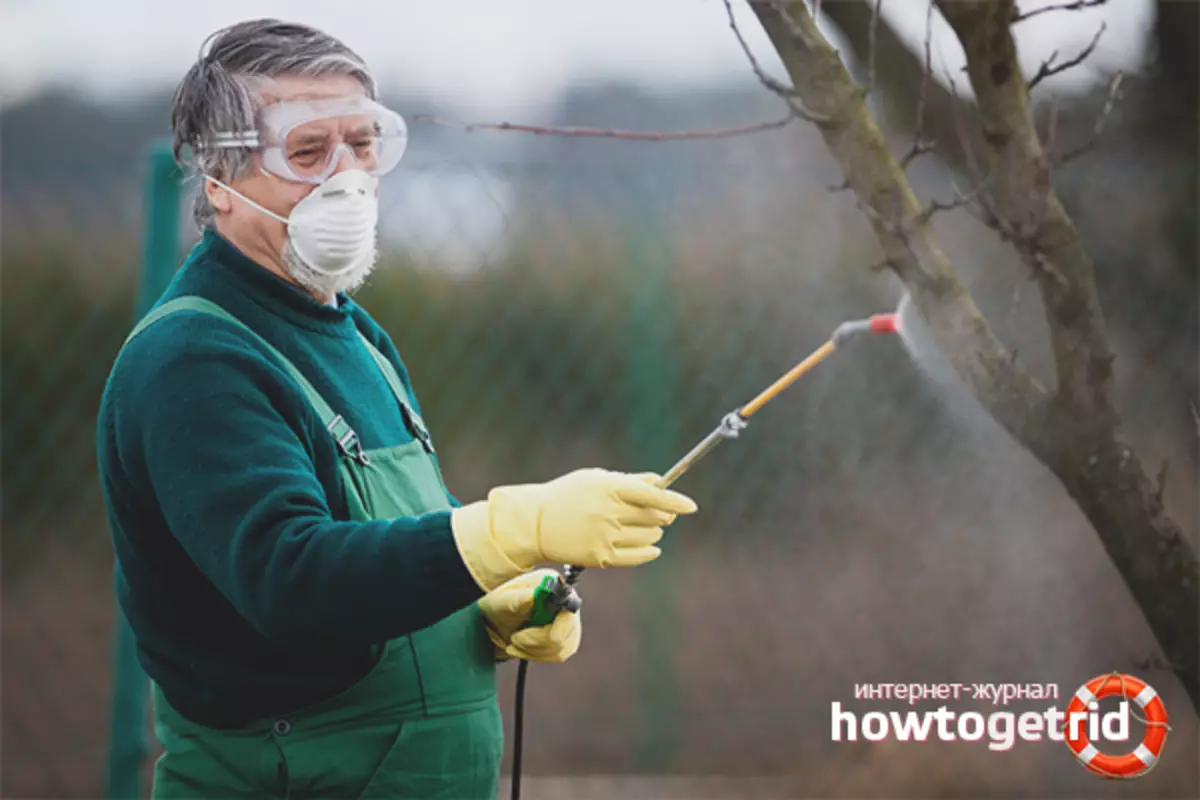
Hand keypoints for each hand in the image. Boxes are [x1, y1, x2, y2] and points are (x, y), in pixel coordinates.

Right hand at [451, 468, 697, 590]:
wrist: (536, 523)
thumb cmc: (569, 495)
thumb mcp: (596, 479)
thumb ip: (630, 481)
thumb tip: (659, 482)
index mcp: (609, 488)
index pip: (652, 495)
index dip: (675, 501)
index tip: (691, 507)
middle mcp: (609, 512)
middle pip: (654, 517)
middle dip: (662, 515)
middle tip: (660, 513)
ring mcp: (605, 536)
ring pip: (650, 537)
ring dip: (653, 532)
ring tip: (642, 527)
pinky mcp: (602, 557)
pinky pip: (639, 557)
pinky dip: (649, 551)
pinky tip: (651, 547)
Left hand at [478, 569, 580, 662]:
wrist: (498, 616)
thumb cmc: (501, 603)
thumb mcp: (503, 599)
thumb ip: (517, 599)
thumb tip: (532, 596)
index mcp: (554, 586)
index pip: (566, 611)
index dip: (547, 627)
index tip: (521, 634)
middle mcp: (567, 603)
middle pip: (562, 635)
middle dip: (534, 642)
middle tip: (514, 638)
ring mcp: (569, 622)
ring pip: (559, 649)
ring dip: (532, 650)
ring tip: (515, 641)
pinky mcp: (567, 639)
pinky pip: (557, 655)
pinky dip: (535, 655)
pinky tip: (522, 648)